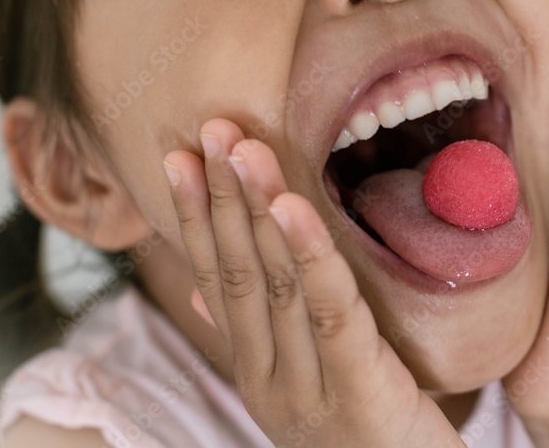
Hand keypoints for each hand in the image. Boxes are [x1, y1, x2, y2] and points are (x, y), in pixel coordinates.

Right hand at [163, 120, 464, 447]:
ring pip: (274, 286)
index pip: (216, 281)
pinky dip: (309, 254)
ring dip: (253, 210)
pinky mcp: (360, 395)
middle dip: (220, 198)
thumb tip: (200, 288)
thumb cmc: (369, 436)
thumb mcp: (308, 384)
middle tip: (209, 132)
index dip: (194, 217)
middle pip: (237, 274)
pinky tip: (292, 206)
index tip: (179, 157)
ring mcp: (308, 392)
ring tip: (241, 151)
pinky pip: (331, 313)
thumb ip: (257, 337)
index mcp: (255, 372)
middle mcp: (269, 381)